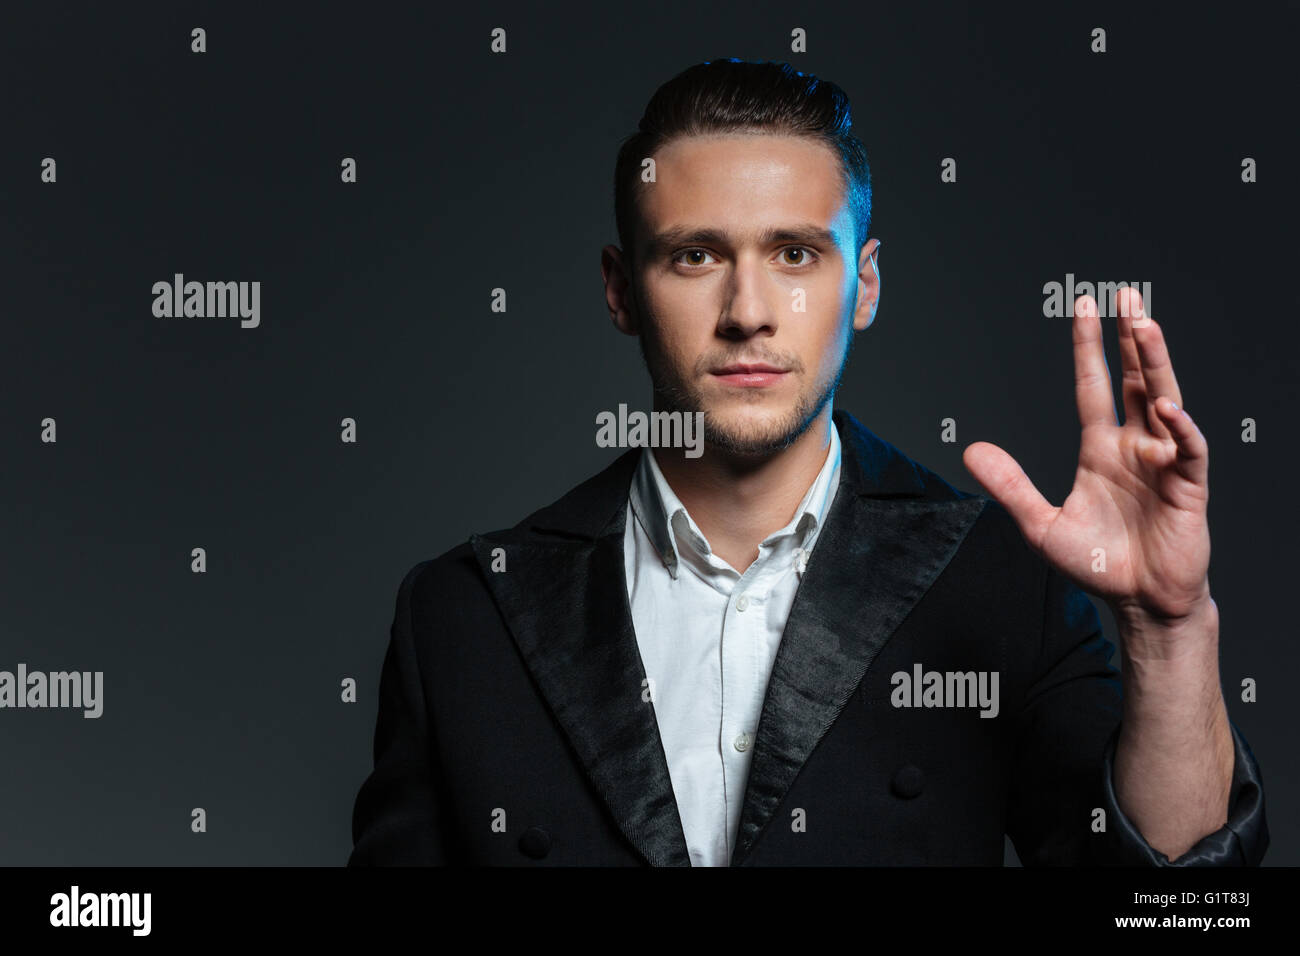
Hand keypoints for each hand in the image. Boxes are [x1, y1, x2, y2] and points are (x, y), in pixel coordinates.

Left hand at [962, 288, 1210, 627]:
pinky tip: (1165, 407)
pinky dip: (1179, 427)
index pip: (1093, 386)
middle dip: (1129, 337)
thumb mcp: (1040, 524)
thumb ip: (1009, 486)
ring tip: (1144, 324)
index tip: (1082, 309)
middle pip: (1132, 379)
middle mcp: (1133, 447)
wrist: (1139, 601)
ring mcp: (1163, 462)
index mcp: (1100, 450)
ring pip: (1162, 399)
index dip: (1088, 349)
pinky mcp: (1187, 486)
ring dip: (1154, 362)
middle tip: (1123, 295)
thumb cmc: (1098, 563)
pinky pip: (1187, 449)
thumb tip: (971, 450)